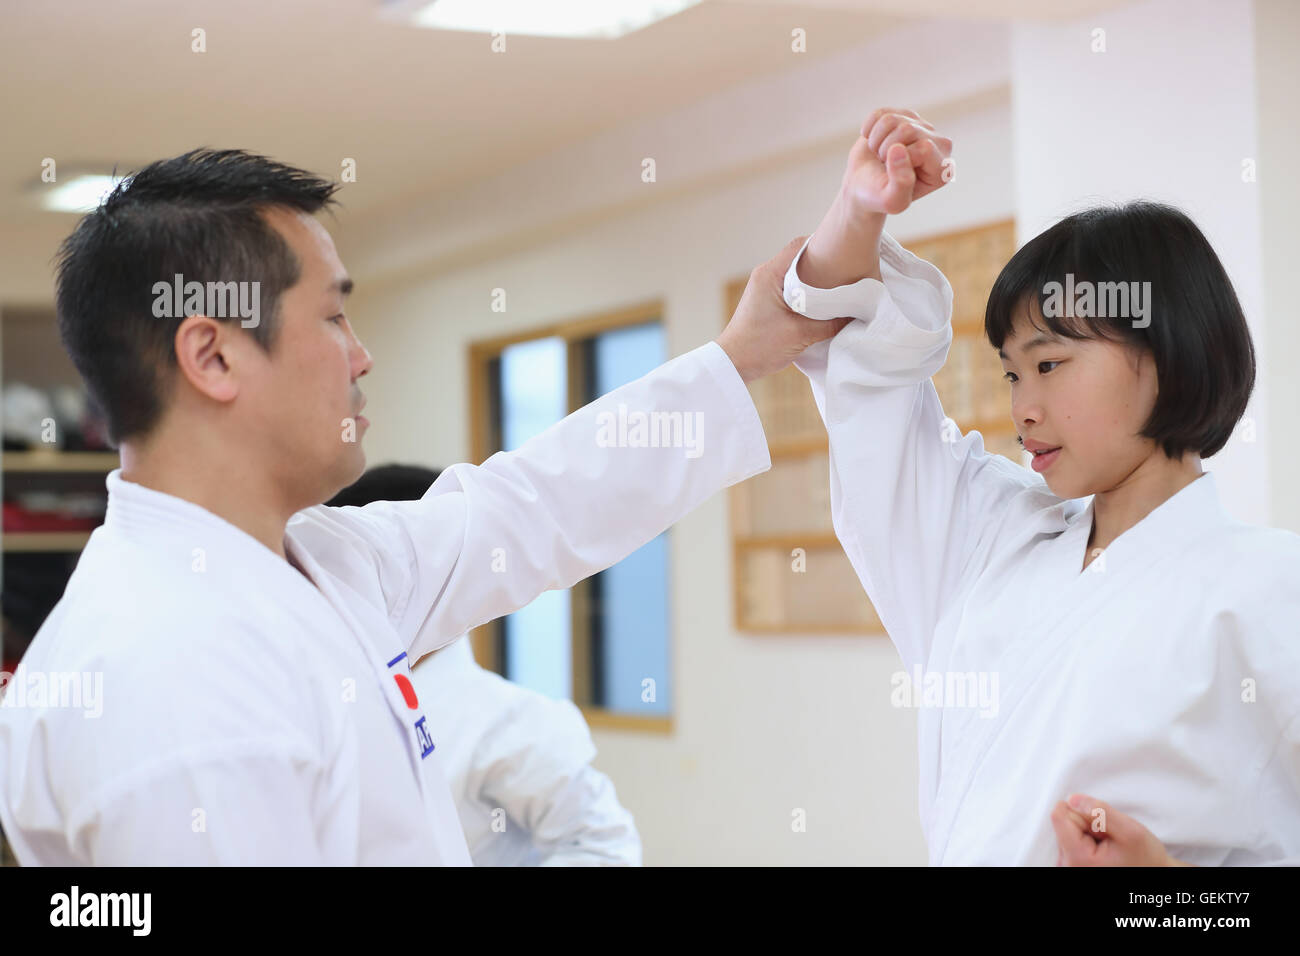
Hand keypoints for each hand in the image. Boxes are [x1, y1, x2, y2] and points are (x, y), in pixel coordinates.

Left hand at [715, 236, 852, 383]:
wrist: (734, 365)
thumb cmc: (760, 347)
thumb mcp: (801, 335)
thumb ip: (832, 323)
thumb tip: (858, 314)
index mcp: (770, 274)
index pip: (801, 244)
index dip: (826, 243)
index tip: (847, 251)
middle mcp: (766, 275)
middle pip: (801, 256)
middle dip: (826, 261)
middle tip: (849, 270)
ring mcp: (765, 287)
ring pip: (798, 273)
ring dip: (818, 278)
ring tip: (841, 286)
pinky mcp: (768, 300)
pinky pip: (793, 287)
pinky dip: (809, 291)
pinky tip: (825, 302)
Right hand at [841, 107, 952, 216]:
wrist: (861, 187)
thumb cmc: (879, 196)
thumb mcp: (892, 201)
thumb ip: (902, 183)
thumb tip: (899, 149)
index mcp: (943, 168)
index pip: (924, 148)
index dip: (900, 161)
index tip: (893, 176)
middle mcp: (938, 145)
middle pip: (908, 130)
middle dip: (885, 149)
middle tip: (883, 165)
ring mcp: (922, 127)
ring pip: (892, 119)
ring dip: (875, 141)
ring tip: (879, 156)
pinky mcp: (903, 116)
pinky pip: (880, 113)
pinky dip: (869, 130)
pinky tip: (873, 143)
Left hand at [1051, 793, 1191, 865]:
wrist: (1152, 872)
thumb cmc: (1144, 857)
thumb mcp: (1130, 831)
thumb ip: (1100, 812)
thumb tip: (1072, 799)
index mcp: (1078, 858)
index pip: (1060, 816)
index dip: (1081, 811)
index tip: (1100, 825)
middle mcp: (1066, 865)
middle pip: (1063, 823)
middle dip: (1086, 824)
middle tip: (1109, 839)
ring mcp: (1067, 866)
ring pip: (1067, 830)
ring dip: (1087, 832)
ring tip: (1107, 846)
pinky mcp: (1070, 864)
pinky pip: (1070, 839)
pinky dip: (1085, 839)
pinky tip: (1101, 850)